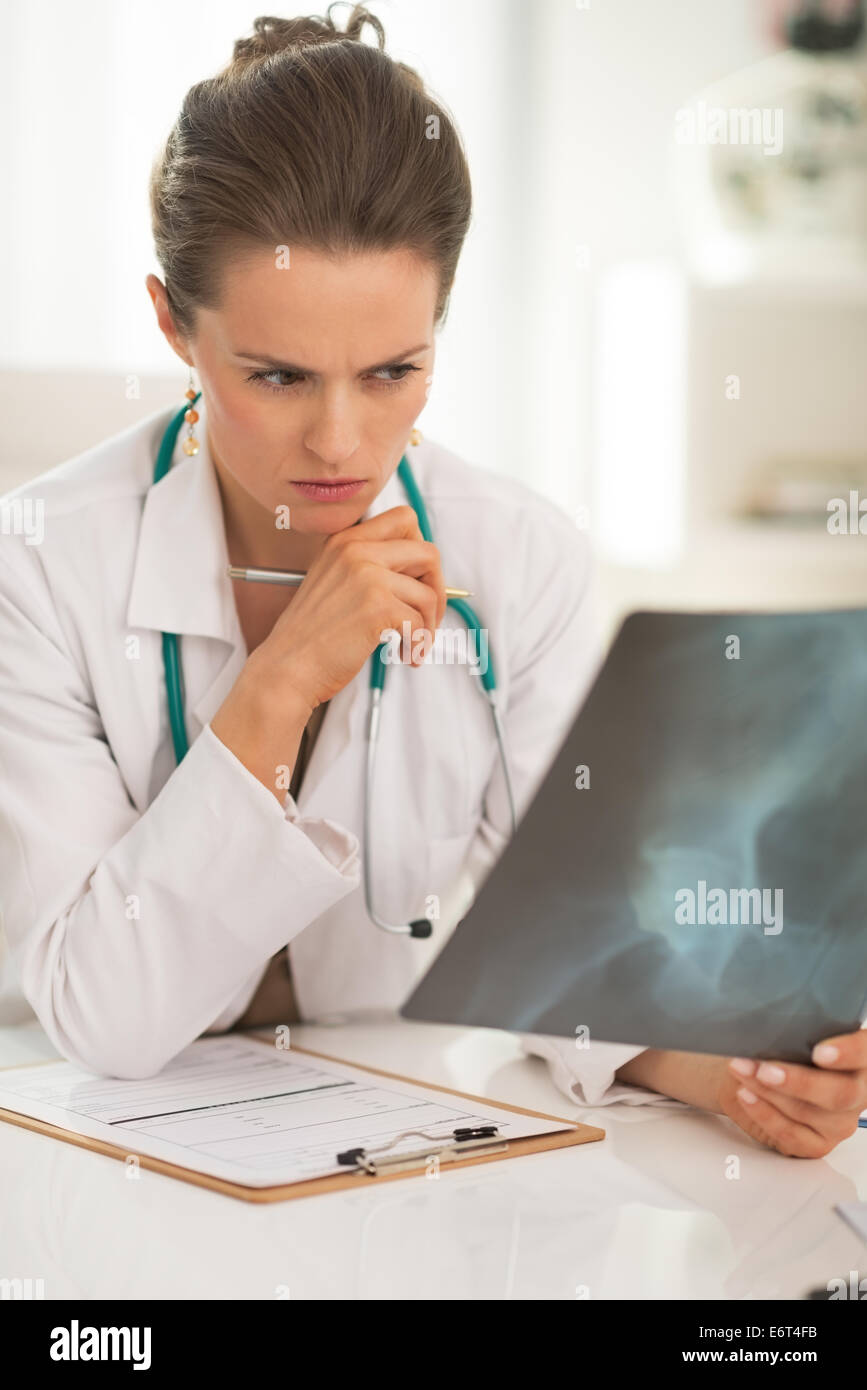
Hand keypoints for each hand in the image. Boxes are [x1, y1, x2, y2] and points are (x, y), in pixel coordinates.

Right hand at [251, 503, 446, 710]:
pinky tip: (403, 655)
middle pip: (427, 552)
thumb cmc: (312, 637)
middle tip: (427, 618)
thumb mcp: (335, 583)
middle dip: (437, 588)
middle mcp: (355, 550)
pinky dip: (418, 643)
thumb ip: (372, 568)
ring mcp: (366, 576)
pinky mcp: (376, 606)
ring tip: (411, 645)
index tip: (417, 583)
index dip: (421, 554)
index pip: (404, 520)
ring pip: (428, 593)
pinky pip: (420, 622)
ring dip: (428, 625)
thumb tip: (424, 575)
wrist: (286, 669)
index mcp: (344, 541)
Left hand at [718, 1031, 866, 1156]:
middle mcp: (857, 1092)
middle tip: (765, 1069)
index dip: (847, 1052)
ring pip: (809, 1112)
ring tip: (743, 1072)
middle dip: (799, 1081)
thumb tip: (771, 1024)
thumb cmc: (780, 1047)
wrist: (758, 1071)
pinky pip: (792, 1135)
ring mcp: (840, 1122)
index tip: (820, 1052)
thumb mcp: (791, 1031)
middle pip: (840, 1093)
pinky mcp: (818, 1143)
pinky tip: (747, 1095)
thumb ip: (795, 1029)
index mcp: (859, 1058)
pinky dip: (764, 1114)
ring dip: (769, 1092)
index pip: (864, 1052)